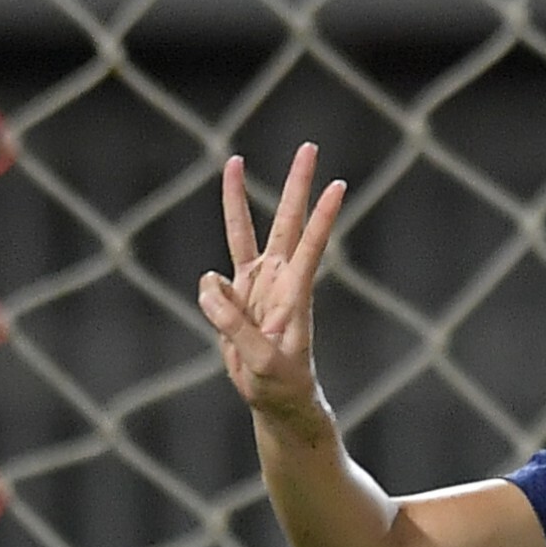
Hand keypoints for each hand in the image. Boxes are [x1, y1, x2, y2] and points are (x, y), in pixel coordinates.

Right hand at [197, 144, 344, 431]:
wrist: (276, 400)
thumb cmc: (281, 385)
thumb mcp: (262, 363)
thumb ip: (235, 325)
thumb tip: (207, 285)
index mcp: (295, 294)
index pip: (310, 246)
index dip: (321, 217)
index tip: (338, 186)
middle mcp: (278, 279)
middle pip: (286, 220)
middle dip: (296, 184)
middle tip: (310, 146)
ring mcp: (257, 284)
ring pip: (243, 232)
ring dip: (238, 197)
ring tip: (235, 161)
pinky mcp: (235, 296)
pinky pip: (214, 277)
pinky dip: (209, 292)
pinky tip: (218, 313)